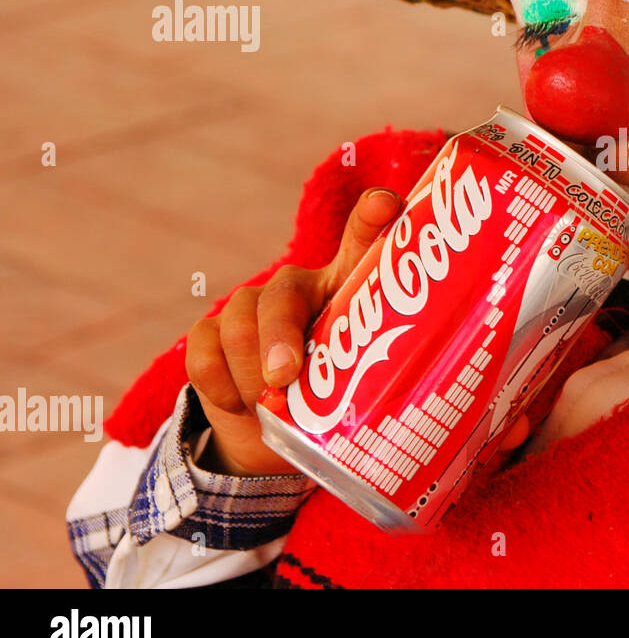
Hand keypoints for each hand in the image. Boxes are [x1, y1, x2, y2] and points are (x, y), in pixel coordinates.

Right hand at [186, 187, 408, 476]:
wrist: (270, 432)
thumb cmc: (331, 401)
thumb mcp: (361, 388)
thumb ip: (379, 381)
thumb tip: (415, 402)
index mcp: (345, 289)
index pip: (361, 242)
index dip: (371, 220)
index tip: (384, 204)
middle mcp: (298, 287)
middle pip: (283, 293)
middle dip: (280, 338)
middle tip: (284, 379)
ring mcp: (250, 306)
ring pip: (240, 326)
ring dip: (252, 378)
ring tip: (272, 406)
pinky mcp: (210, 333)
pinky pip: (205, 352)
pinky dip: (222, 388)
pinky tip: (242, 406)